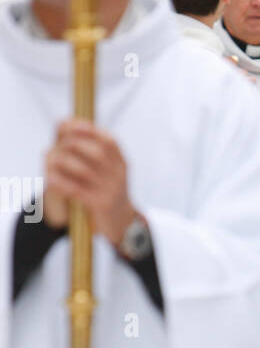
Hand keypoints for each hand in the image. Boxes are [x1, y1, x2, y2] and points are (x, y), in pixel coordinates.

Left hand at [43, 120, 135, 246]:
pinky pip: (78, 191)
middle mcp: (119, 175)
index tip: (66, 126)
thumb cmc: (106, 190)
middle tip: (57, 146)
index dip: (87, 130)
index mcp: (121, 162)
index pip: (108, 141)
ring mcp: (112, 190)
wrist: (121, 222)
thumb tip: (62, 124)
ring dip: (64, 163)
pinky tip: (51, 178)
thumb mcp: (107, 169)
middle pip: (96, 152)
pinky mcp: (101, 205)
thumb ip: (90, 148)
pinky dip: (62, 183)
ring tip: (51, 161)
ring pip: (84, 170)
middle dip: (72, 145)